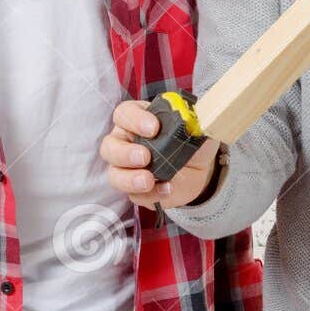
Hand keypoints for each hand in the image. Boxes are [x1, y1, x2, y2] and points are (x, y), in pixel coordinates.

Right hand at [101, 99, 220, 209]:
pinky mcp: (135, 191)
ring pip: (114, 174)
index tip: (153, 127)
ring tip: (148, 180)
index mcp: (137, 119)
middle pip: (109, 147)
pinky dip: (149, 195)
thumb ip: (192, 118)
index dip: (135, 120)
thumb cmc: (191, 140)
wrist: (200, 168)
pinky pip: (134, 195)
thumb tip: (198, 116)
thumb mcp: (195, 125)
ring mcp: (127, 169)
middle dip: (125, 153)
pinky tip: (166, 189)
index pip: (124, 114)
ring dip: (129, 179)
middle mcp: (125, 142)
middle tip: (145, 156)